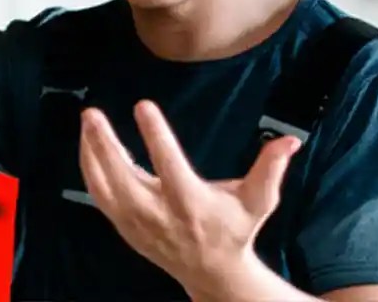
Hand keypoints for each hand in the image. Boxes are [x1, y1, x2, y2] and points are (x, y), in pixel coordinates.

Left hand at [79, 101, 300, 297]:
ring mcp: (137, 222)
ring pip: (104, 186)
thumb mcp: (258, 201)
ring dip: (91, 153)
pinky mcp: (124, 226)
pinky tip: (86, 144)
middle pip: (124, 176)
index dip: (155, 134)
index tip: (143, 105)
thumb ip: (271, 169)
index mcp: (191, 202)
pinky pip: (99, 195)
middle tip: (92, 113)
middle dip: (105, 144)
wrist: (212, 272)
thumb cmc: (235, 228)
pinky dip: (89, 169)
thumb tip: (290, 140)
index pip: (168, 164)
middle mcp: (159, 213)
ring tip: (87, 121)